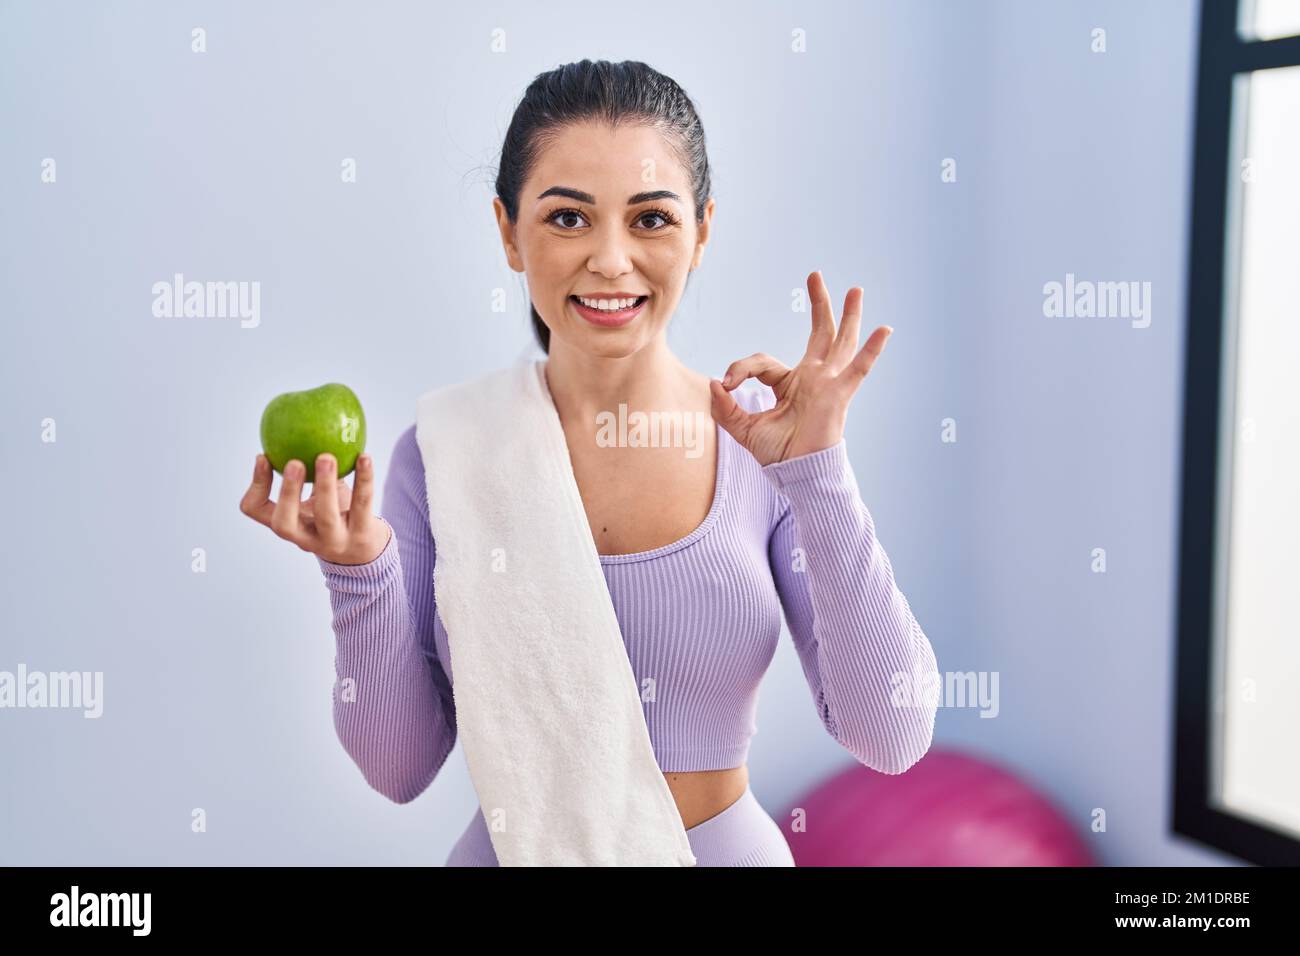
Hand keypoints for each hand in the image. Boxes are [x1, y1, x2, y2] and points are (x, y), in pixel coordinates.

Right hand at [239, 452, 391, 564]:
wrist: (367, 551)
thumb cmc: (335, 513)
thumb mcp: (314, 498)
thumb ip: (305, 473)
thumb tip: (297, 424)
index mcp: (287, 525)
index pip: (256, 510)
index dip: (256, 485)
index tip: (264, 456)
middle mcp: (305, 539)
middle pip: (284, 523)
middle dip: (287, 492)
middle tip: (294, 462)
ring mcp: (334, 542)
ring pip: (326, 517)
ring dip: (325, 485)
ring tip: (326, 456)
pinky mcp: (362, 536)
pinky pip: (362, 505)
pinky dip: (363, 479)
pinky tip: (364, 457)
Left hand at [709, 270, 891, 464]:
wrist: (797, 474)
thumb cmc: (778, 453)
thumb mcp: (743, 428)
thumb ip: (726, 408)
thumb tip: (716, 384)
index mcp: (789, 384)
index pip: (763, 362)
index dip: (741, 368)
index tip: (729, 384)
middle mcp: (813, 378)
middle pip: (819, 334)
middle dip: (819, 305)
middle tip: (815, 275)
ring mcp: (828, 384)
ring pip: (840, 342)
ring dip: (848, 316)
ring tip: (856, 290)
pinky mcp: (839, 394)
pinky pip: (858, 369)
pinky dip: (871, 350)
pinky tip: (884, 329)